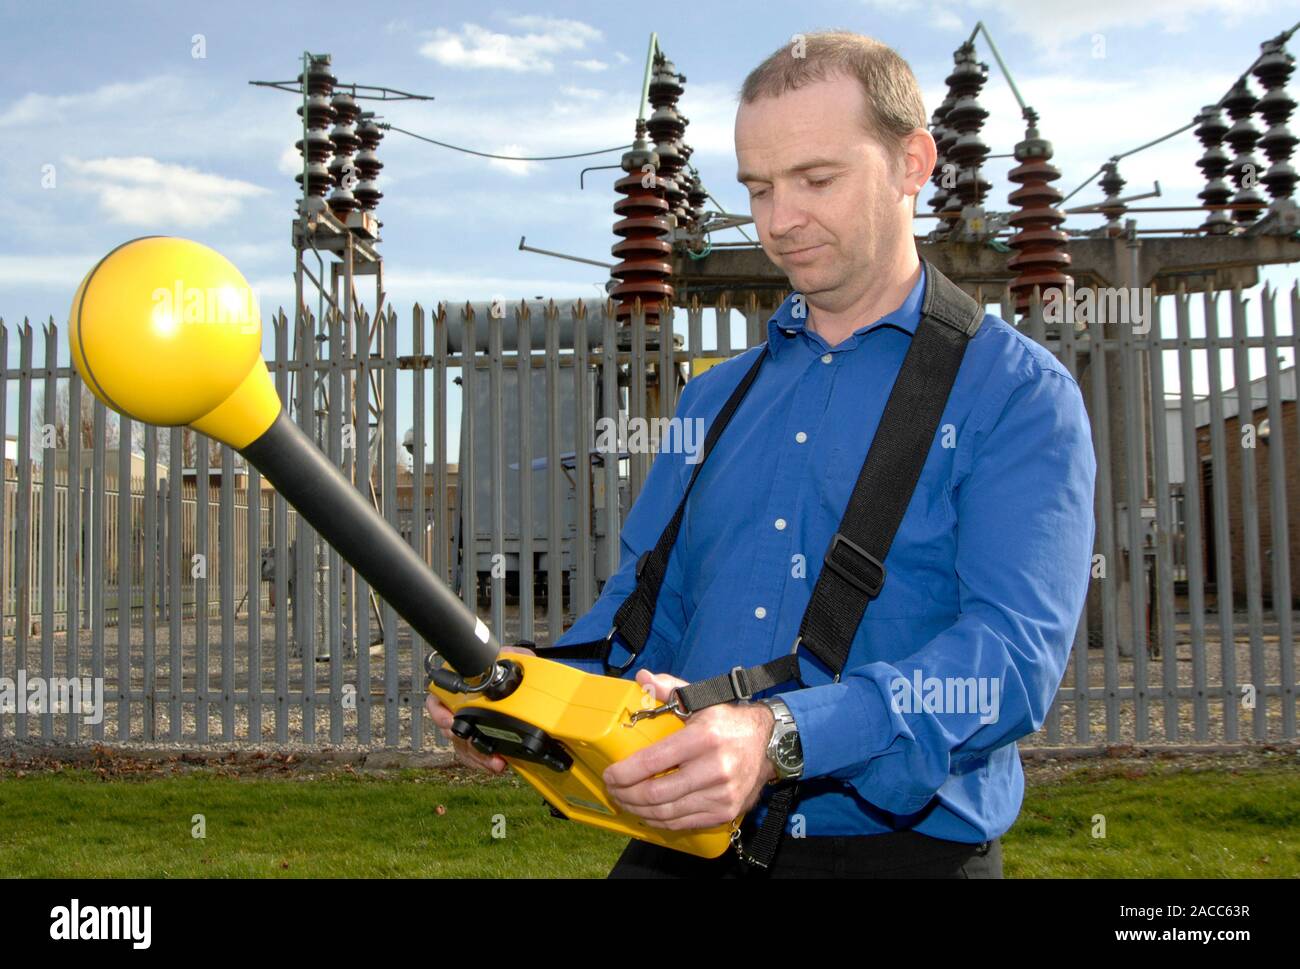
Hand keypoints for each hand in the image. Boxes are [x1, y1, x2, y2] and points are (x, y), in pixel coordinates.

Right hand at [424, 644, 535, 774]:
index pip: (437, 698)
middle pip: (448, 729)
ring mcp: (467, 727)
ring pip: (462, 747)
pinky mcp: (478, 742)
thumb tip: (510, 656)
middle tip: (475, 743)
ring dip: (477, 756)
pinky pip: (473, 757)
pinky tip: (497, 764)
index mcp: (462, 688)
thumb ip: (512, 656)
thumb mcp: (516, 660)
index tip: (449, 720)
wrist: (528, 695)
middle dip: (462, 740)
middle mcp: (460, 709)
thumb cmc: (515, 675)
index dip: (439, 711)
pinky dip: (484, 763)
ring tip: (494, 760)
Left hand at [603, 668, 776, 829]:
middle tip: (612, 789)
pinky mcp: (725, 812)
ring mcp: (721, 794)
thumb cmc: (729, 722)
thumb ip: (671, 690)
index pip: (653, 761)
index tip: (609, 774)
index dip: (625, 772)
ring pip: (667, 813)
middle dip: (626, 794)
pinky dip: (660, 821)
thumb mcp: (703, 699)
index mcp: (703, 738)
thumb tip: (643, 678)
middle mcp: (714, 769)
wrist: (769, 744)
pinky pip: (683, 823)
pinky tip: (647, 813)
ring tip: (625, 801)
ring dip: (638, 810)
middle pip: (656, 793)